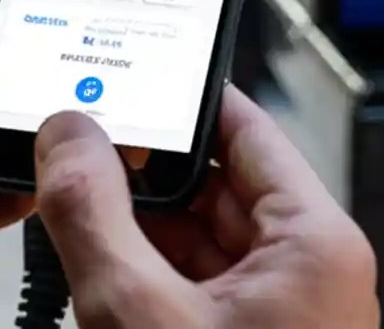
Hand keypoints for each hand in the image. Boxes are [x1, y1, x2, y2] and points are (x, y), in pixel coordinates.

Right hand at [34, 85, 378, 327]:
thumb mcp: (140, 315)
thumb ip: (94, 217)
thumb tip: (68, 140)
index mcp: (316, 246)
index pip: (250, 132)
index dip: (185, 99)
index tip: (135, 77)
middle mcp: (310, 273)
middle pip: (220, 185)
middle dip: (147, 172)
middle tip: (82, 149)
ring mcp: (283, 313)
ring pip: (204, 240)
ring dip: (141, 229)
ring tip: (79, 210)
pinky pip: (199, 287)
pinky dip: (150, 276)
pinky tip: (102, 268)